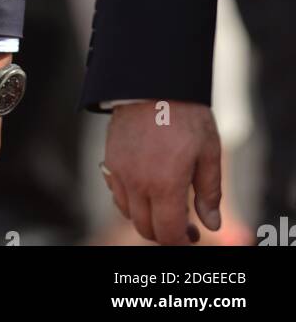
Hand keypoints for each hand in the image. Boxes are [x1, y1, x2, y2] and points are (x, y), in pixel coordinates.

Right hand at [102, 100, 221, 244]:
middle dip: (164, 232)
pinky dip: (129, 199)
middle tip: (182, 222)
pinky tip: (145, 186)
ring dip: (145, 216)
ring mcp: (119, 171)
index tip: (192, 235)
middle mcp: (137, 183)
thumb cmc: (185, 113)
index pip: (167, 234)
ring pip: (128, 212)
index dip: (181, 241)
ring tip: (164, 203)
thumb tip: (211, 224)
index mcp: (165, 185)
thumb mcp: (209, 151)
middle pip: (145, 228)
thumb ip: (210, 192)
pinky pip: (116, 192)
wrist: (152, 80)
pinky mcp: (110, 158)